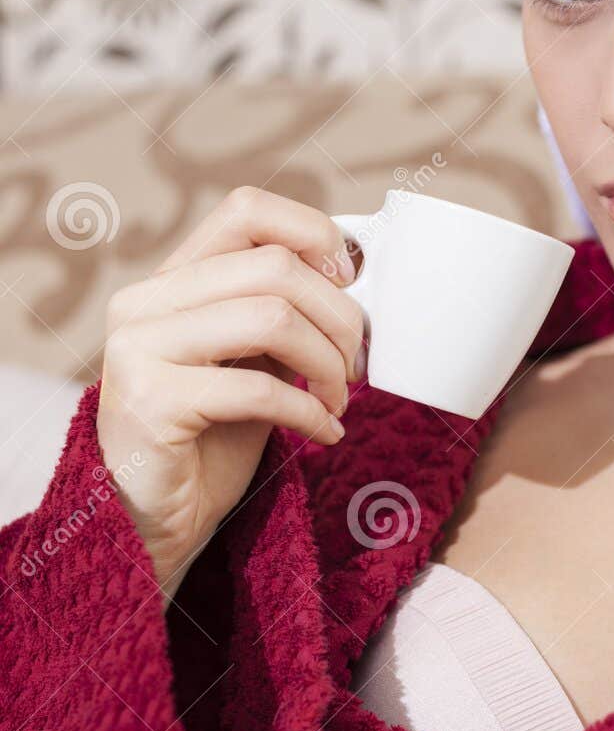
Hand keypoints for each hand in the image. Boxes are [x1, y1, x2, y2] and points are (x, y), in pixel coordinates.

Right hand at [96, 186, 364, 603]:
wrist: (152, 520)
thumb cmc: (210, 439)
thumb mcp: (253, 360)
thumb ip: (283, 314)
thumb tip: (356, 280)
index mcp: (171, 279)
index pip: (248, 210)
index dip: (313, 235)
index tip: (350, 283)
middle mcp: (144, 301)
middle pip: (274, 267)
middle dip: (339, 316)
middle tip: (357, 364)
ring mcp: (139, 347)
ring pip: (271, 317)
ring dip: (328, 363)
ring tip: (338, 398)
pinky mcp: (150, 401)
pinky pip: (258, 389)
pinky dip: (309, 411)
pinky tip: (323, 431)